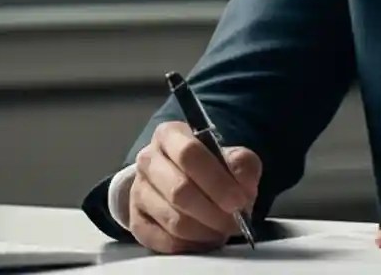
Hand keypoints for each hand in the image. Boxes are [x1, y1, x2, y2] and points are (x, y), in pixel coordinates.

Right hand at [128, 121, 261, 253]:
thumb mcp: (231, 157)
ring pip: (173, 220)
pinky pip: (164, 241)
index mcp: (170, 135)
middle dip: (213, 211)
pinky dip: (190, 245)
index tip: (238, 200)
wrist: (183, 181)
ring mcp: (138, 191)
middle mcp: (148, 159)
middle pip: (179, 189)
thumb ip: (243, 164)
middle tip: (234, 221)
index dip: (217, 180)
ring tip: (222, 230)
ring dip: (204, 230)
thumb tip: (244, 184)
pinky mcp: (136, 221)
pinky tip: (205, 239)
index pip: (190, 153)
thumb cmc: (209, 167)